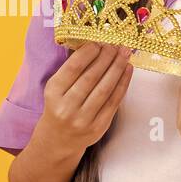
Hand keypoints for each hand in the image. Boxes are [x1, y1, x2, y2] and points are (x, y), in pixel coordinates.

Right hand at [37, 42, 134, 156]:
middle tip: (116, 44)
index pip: (73, 68)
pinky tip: (127, 70)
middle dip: (106, 58)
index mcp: (53, 93)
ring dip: (117, 68)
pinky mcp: (98, 127)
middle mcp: (66, 107)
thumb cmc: (58, 107)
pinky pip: (114, 102)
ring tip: (125, 53)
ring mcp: (83, 119)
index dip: (88, 53)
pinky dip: (123, 84)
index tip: (98, 42)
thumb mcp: (56, 89)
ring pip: (105, 89)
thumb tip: (96, 45)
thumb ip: (72, 70)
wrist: (58, 140)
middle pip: (91, 77)